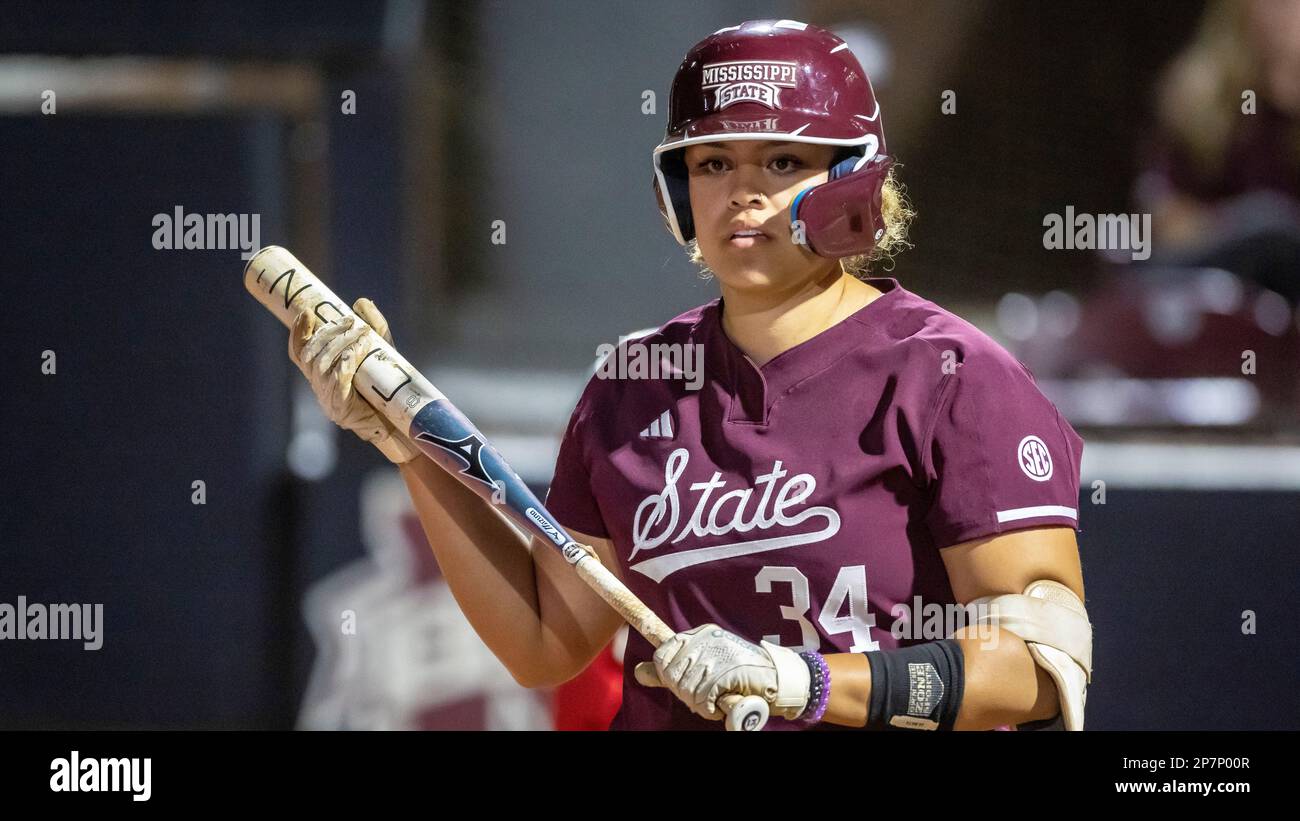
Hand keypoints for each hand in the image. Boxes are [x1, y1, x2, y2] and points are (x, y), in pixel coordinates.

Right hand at [288, 298, 420, 464]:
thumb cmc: (386, 387)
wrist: (398, 421)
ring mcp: (328, 399)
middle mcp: (319, 387)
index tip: (306, 312)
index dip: (298, 333)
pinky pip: (339, 379)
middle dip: (327, 333)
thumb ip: (373, 328)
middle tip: (348, 319)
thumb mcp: (380, 352)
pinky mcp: (341, 408)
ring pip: (324, 365)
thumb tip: (361, 303)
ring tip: (361, 331)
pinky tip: (360, 348)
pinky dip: (349, 360)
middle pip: (311, 356)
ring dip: (341, 343)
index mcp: (321, 375)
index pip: (299, 353)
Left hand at [634, 624, 810, 721]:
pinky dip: (710, 709)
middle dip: (685, 693)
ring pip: (687, 690)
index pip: (663, 654)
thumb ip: (670, 669)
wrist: (777, 678)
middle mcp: (706, 640)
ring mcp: (717, 655)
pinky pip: (703, 698)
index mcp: (700, 634)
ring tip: (716, 699)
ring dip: (699, 703)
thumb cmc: (739, 674)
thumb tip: (638, 673)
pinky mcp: (727, 673)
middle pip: (672, 676)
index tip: (682, 684)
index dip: (667, 676)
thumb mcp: (703, 665)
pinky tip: (721, 704)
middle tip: (705, 696)